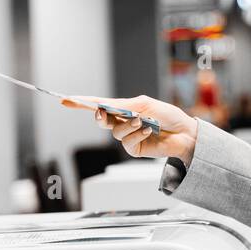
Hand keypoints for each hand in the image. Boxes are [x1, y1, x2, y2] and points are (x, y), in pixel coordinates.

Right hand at [60, 94, 198, 165]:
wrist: (185, 132)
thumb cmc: (167, 115)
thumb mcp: (144, 104)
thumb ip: (124, 106)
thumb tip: (105, 106)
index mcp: (124, 109)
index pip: (99, 105)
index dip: (82, 103)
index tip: (65, 100)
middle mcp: (122, 122)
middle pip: (101, 120)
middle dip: (99, 116)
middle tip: (100, 112)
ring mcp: (127, 136)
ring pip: (115, 132)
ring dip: (128, 125)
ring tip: (143, 121)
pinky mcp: (134, 149)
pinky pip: (127, 142)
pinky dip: (137, 135)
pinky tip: (148, 130)